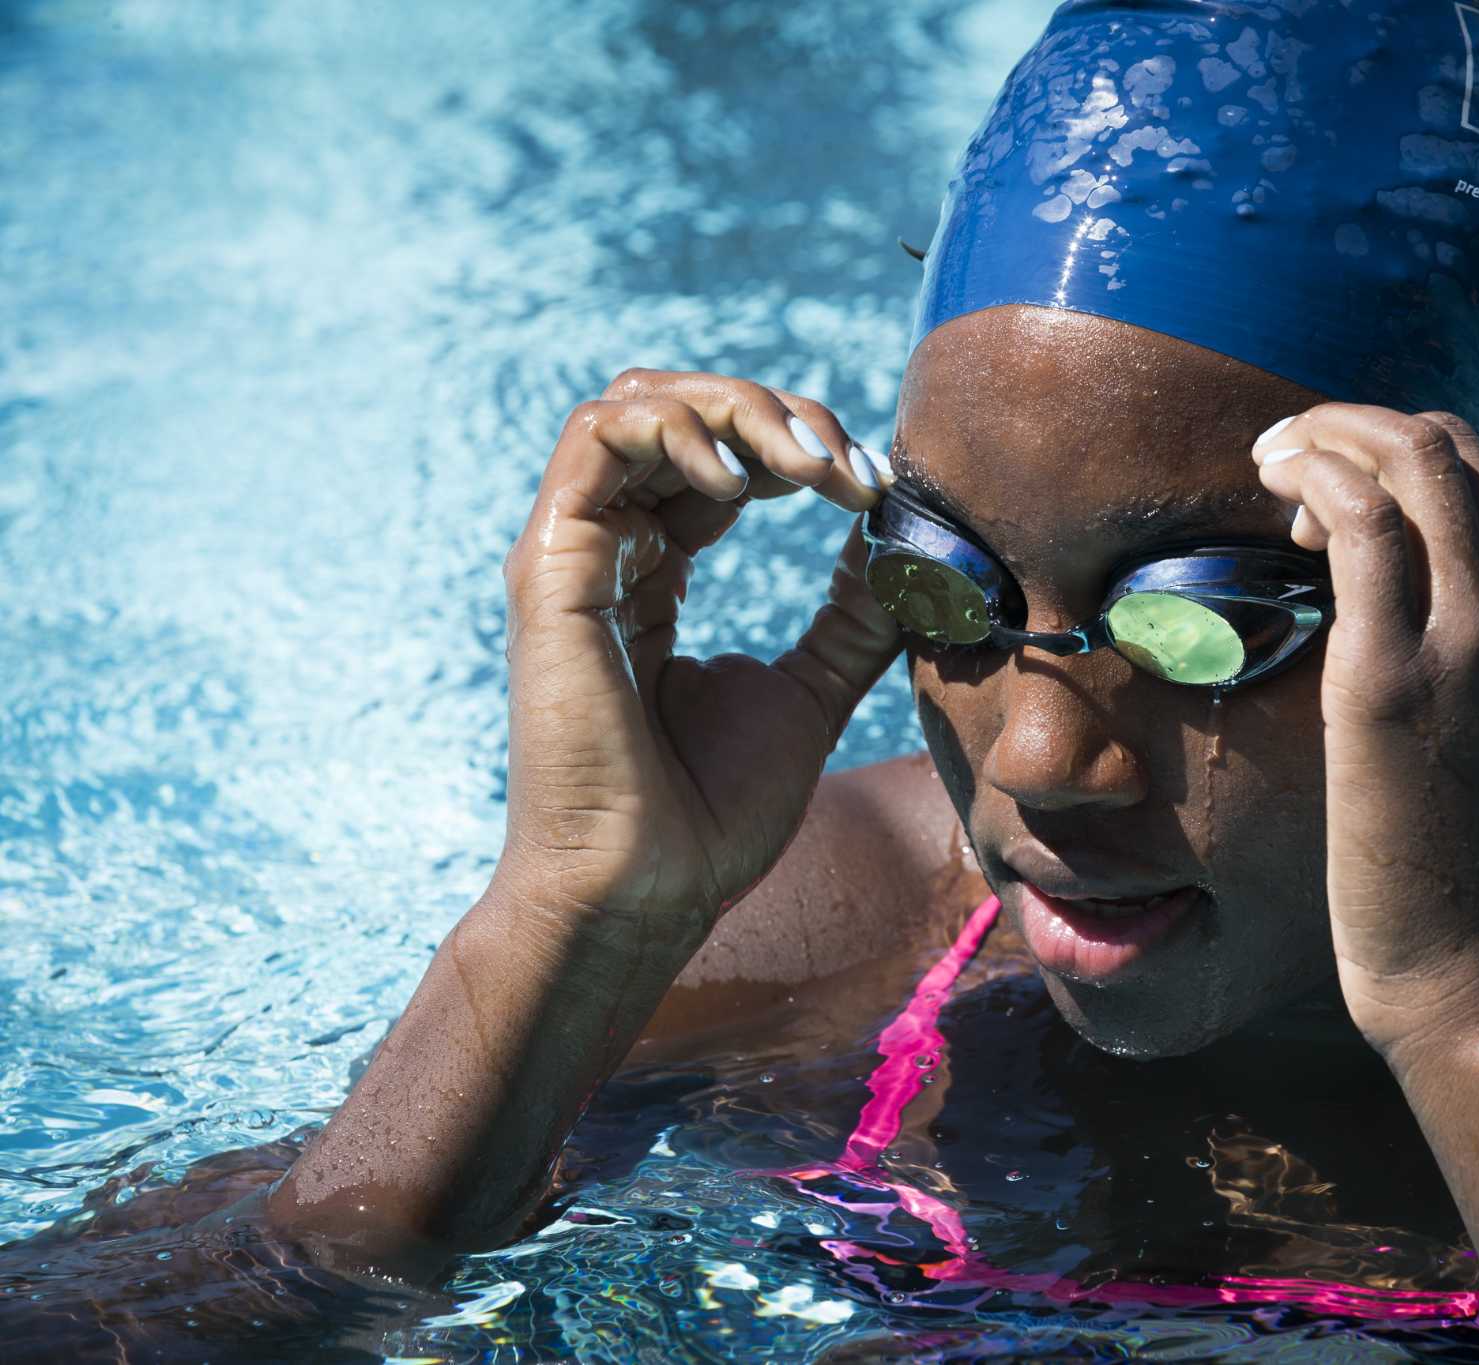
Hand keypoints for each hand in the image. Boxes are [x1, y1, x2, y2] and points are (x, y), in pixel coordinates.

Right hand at [494, 369, 900, 963]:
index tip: (875, 491)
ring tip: (809, 467)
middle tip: (852, 470)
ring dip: (738, 410)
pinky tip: (742, 482)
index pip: (720, 455)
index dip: (800, 447)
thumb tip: (898, 542)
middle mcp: (612, 550)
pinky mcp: (552, 564)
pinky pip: (596, 436)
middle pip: (681, 411)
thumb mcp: (814, 690)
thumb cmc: (712, 814)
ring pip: (637, 401)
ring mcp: (576, 552)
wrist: (647, 889)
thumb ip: (850, 614)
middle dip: (780, 415)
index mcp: (659, 574)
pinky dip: (677, 427)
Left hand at [1251, 406, 1478, 1056]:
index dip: (1407, 466)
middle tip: (1293, 454)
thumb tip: (1431, 601)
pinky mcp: (1397, 668)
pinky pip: (1358, 517)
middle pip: (1453, 450)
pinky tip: (1272, 478)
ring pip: (1411, 460)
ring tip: (1274, 457)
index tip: (1340, 496)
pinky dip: (1313, 470)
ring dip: (1330, 433)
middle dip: (1362, 428)